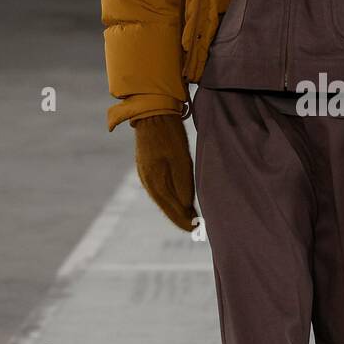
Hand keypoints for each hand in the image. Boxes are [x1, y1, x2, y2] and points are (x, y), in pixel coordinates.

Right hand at [132, 114, 195, 230]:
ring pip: (163, 199)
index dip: (184, 221)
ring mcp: (146, 175)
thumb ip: (182, 185)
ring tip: (190, 217)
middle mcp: (148, 182)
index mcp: (155, 182)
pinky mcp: (148, 168)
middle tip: (196, 228)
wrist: (153, 113)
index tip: (197, 231)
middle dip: (181, 218)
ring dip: (176, 209)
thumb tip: (186, 208)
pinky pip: (160, 190)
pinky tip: (179, 199)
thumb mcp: (181, 160)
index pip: (172, 210)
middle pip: (166, 207)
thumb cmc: (169, 135)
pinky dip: (171, 198)